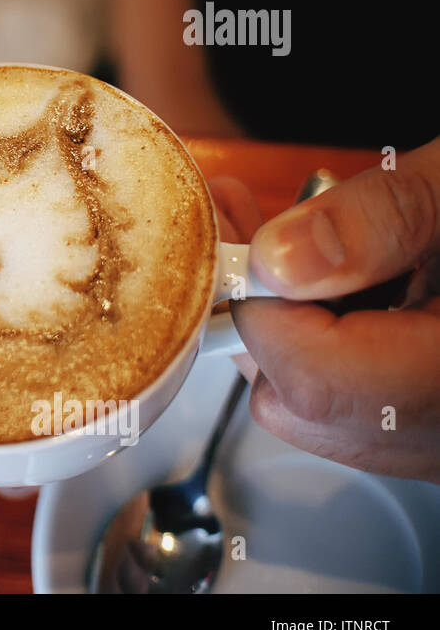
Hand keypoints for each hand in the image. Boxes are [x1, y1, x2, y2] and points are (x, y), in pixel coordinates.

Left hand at [230, 140, 439, 482]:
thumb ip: (383, 221)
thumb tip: (283, 257)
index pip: (306, 373)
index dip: (258, 298)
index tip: (246, 235)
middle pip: (302, 401)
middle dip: (272, 310)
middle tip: (276, 230)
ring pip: (328, 408)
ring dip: (309, 323)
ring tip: (340, 245)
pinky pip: (372, 406)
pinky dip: (351, 342)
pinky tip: (377, 280)